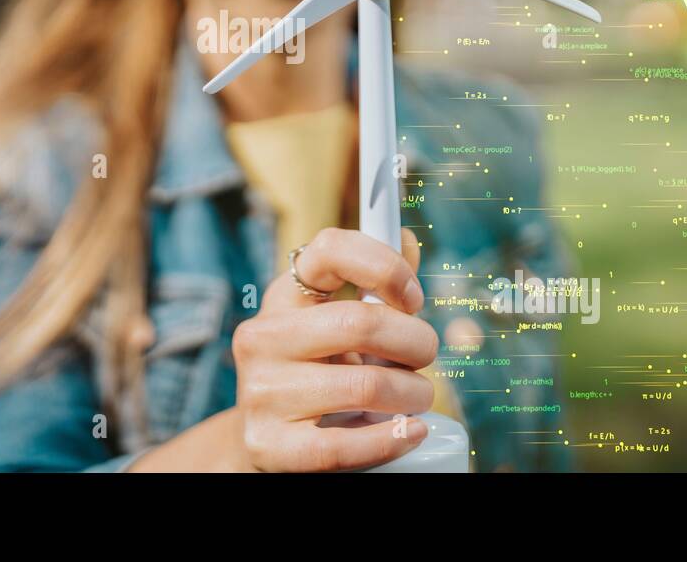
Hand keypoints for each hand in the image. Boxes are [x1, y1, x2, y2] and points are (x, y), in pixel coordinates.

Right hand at [231, 227, 437, 471]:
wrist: (269, 438)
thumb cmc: (319, 370)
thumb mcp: (339, 323)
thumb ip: (376, 285)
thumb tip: (408, 240)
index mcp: (285, 295)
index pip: (329, 248)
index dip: (384, 265)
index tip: (414, 297)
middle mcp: (263, 335)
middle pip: (360, 322)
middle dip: (415, 342)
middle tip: (425, 357)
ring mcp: (261, 390)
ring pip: (364, 386)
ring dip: (412, 395)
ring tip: (415, 399)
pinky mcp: (267, 443)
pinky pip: (343, 446)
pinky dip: (392, 439)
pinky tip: (410, 432)